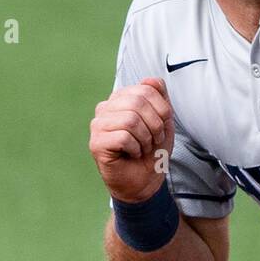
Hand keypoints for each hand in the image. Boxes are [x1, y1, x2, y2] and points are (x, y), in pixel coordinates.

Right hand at [89, 77, 174, 203]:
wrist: (146, 180)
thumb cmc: (152, 150)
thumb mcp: (163, 120)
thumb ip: (159, 96)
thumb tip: (150, 79)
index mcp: (121, 98)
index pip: (147, 88)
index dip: (162, 109)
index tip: (160, 127)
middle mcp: (106, 107)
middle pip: (138, 101)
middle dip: (154, 125)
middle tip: (153, 140)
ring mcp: (98, 125)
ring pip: (130, 119)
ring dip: (145, 138)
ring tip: (142, 147)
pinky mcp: (96, 143)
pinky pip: (123, 137)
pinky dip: (135, 148)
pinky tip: (132, 154)